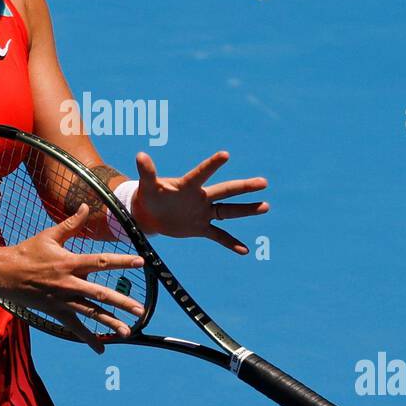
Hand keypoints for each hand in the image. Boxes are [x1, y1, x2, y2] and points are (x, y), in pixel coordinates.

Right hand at [0, 203, 145, 353]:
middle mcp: (69, 283)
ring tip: (128, 332)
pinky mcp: (56, 312)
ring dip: (110, 323)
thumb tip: (86, 205)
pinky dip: (88, 338)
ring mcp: (62, 300)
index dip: (121, 261)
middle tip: (140, 310)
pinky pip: (74, 327)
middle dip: (121, 302)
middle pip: (100, 294)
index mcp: (69, 262)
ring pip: (90, 314)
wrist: (3, 274)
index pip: (101, 261)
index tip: (141, 261)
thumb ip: (71, 223)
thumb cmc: (27, 252)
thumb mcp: (49, 235)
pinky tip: (101, 349)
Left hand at [129, 150, 268, 254]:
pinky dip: (230, 243)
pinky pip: (219, 235)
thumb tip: (140, 155)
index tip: (226, 154)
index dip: (212, 165)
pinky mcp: (201, 227)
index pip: (202, 174)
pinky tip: (244, 250)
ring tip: (265, 207)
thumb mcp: (147, 186)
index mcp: (188, 186)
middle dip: (244, 187)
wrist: (149, 214)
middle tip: (263, 182)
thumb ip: (147, 172)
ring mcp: (203, 212)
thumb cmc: (148, 196)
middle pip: (225, 191)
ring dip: (246, 210)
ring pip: (228, 211)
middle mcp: (201, 197)